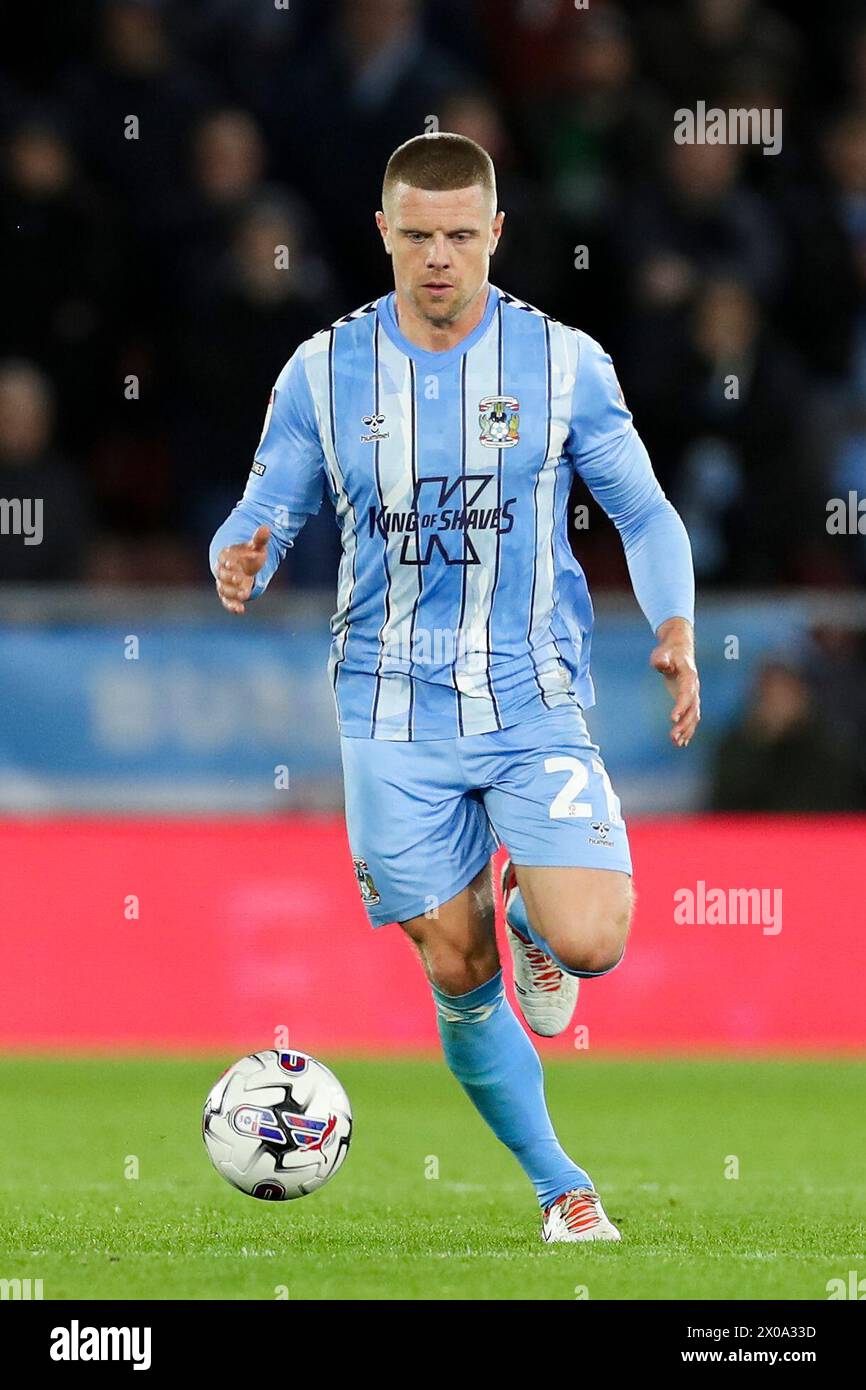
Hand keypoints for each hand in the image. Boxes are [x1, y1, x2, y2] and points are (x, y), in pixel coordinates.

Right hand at [215, 524, 270, 613]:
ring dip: (232, 592)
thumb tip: (266, 527)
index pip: (223, 559)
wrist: (240, 564)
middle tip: (239, 579)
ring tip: (243, 595)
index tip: (232, 564)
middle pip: (222, 575)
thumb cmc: (247, 554)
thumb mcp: (255, 546)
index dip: (227, 562)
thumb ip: (259, 539)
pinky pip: (227, 601)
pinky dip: (232, 606)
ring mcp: (225, 583)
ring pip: (223, 589)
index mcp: (226, 556)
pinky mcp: (229, 595)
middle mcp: (223, 571)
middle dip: (230, 578)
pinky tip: (240, 610)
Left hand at [650, 617, 700, 747]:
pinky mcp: (689, 700)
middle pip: (692, 709)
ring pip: (693, 716)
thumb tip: (661, 664)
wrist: (679, 648)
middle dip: (684, 724)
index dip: (681, 706)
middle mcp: (694, 688)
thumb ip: (661, 659)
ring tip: (676, 743)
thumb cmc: (669, 651)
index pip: (687, 694)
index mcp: (689, 676)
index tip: (673, 718)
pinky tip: (681, 742)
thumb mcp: (662, 653)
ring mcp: (693, 695)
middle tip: (673, 737)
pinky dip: (687, 729)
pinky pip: (691, 717)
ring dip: (686, 730)